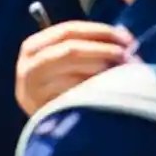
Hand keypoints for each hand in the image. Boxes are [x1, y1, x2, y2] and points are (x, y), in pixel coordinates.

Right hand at [16, 22, 132, 114]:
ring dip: (102, 72)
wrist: (44, 124)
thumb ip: (89, 44)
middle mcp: (28, 66)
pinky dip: (95, 92)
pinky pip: (77, 97)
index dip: (100, 32)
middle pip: (70, 50)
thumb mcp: (65, 60)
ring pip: (75, 74)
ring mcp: (34, 90)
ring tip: (122, 74)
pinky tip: (108, 92)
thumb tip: (124, 34)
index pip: (68, 31)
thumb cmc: (61, 85)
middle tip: (128, 56)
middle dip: (104, 50)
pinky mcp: (45, 110)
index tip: (127, 38)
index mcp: (32, 47)